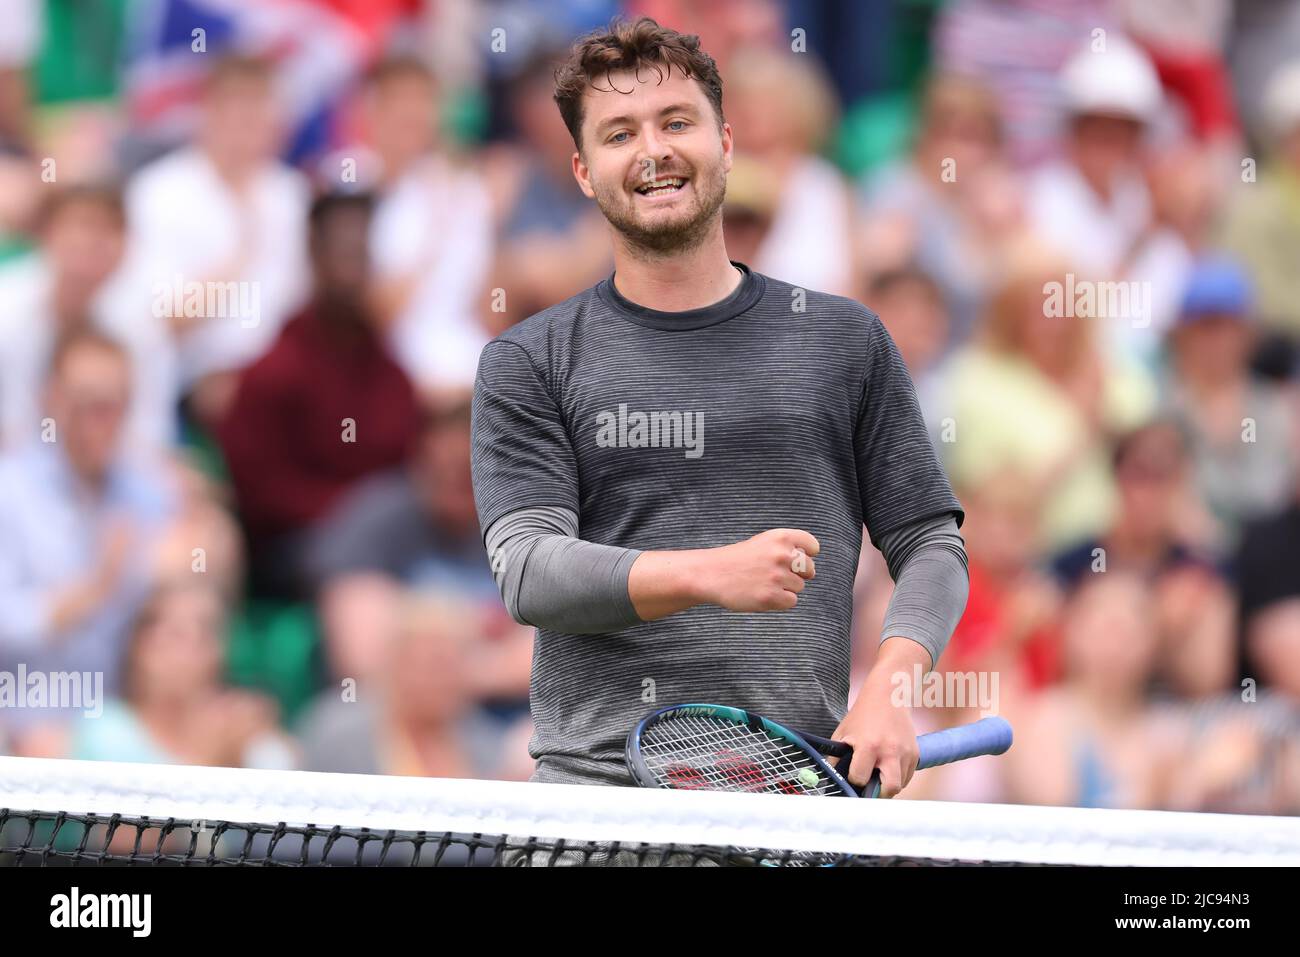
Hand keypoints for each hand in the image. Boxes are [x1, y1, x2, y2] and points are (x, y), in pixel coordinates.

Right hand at [699, 528, 818, 611]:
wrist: (711, 574)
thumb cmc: (740, 559)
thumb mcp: (763, 543)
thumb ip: (788, 549)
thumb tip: (812, 570)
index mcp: (780, 537)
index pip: (813, 546)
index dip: (807, 555)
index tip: (795, 559)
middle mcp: (781, 554)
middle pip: (809, 569)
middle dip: (797, 574)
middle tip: (773, 574)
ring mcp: (776, 576)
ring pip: (799, 587)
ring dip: (785, 588)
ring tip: (763, 583)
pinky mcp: (771, 596)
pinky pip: (791, 601)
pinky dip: (780, 601)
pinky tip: (763, 593)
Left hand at [829, 637, 927, 795]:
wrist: (889, 695)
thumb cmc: (863, 715)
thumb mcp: (843, 733)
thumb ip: (836, 757)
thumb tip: (833, 778)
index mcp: (868, 745)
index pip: (860, 778)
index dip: (854, 780)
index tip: (853, 776)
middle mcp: (890, 751)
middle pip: (890, 789)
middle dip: (878, 793)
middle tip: (870, 788)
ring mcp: (905, 753)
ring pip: (901, 785)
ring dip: (888, 785)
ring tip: (879, 775)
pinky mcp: (915, 753)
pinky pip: (908, 776)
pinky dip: (899, 777)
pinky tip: (888, 768)